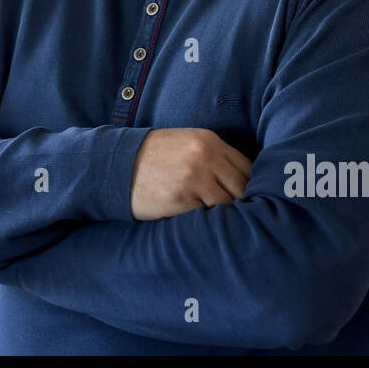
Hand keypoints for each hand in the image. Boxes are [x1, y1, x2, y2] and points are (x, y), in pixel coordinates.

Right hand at [128, 128, 253, 220]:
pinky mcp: (182, 197)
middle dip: (243, 204)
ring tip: (223, 226)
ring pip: (228, 204)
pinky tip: (203, 225)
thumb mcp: (186, 145)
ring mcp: (194, 176)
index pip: (248, 168)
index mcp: (209, 141)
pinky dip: (208, 222)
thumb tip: (243, 183)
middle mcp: (205, 155)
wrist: (117, 165)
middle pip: (243, 187)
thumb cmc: (153, 158)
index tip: (250, 201)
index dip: (251, 187)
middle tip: (241, 219)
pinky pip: (208, 215)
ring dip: (225, 216)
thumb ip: (213, 157)